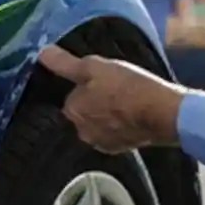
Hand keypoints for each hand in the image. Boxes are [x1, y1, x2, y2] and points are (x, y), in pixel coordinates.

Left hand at [37, 45, 186, 154]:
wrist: (162, 113)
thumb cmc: (127, 86)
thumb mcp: (95, 66)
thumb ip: (66, 63)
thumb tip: (42, 54)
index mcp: (72, 111)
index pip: (71, 98)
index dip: (85, 87)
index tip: (101, 81)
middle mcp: (81, 132)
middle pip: (83, 113)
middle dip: (94, 103)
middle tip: (115, 89)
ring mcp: (101, 144)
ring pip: (98, 124)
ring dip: (106, 115)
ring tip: (125, 102)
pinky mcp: (119, 150)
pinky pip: (113, 134)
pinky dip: (119, 126)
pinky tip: (132, 116)